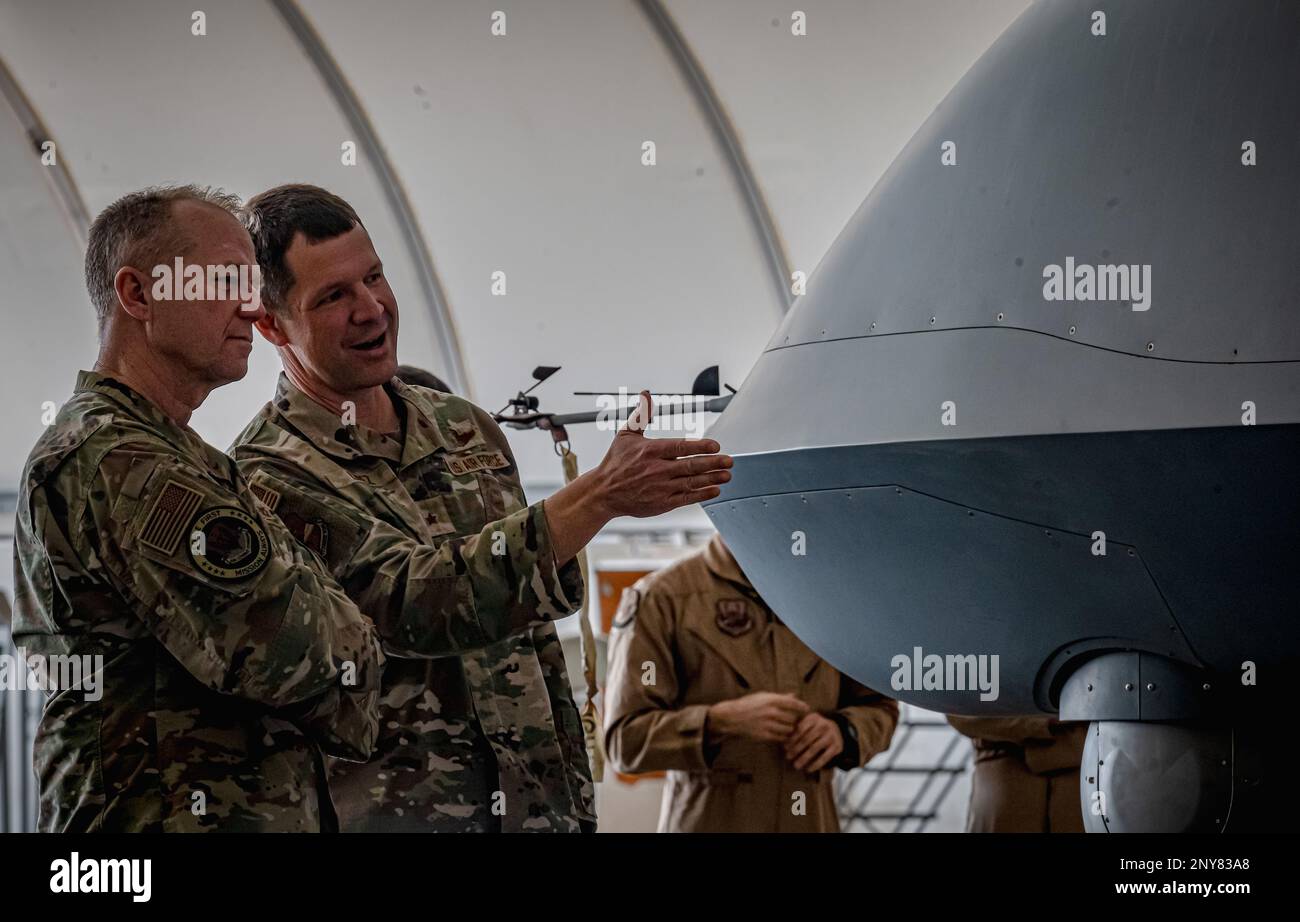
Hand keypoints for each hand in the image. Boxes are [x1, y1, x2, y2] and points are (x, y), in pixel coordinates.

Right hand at [543, 391, 733, 563]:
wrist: (604, 492)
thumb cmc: (616, 462)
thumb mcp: (626, 434)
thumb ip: (641, 414)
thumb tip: (646, 393)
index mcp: (650, 451)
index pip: (680, 447)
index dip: (700, 446)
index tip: (716, 445)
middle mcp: (657, 469)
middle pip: (691, 465)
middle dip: (713, 463)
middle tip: (729, 460)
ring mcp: (661, 488)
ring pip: (692, 482)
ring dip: (712, 478)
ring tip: (727, 474)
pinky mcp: (662, 503)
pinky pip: (686, 498)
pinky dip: (702, 494)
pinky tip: (715, 490)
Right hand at [707, 692, 809, 743]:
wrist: (731, 717)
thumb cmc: (748, 704)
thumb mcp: (763, 697)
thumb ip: (780, 697)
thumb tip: (795, 695)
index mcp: (771, 700)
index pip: (793, 703)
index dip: (802, 707)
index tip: (807, 709)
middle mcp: (770, 712)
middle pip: (792, 718)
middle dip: (795, 719)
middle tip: (795, 719)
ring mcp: (767, 724)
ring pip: (788, 729)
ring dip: (790, 728)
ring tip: (787, 726)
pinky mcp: (763, 735)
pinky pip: (781, 737)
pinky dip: (783, 736)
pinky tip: (780, 733)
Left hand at [783, 712, 844, 772]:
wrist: (837, 729)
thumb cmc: (816, 727)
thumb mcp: (808, 723)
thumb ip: (797, 729)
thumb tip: (784, 743)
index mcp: (814, 718)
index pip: (801, 729)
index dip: (792, 739)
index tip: (785, 747)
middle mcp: (823, 725)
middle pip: (806, 739)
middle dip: (796, 749)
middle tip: (788, 757)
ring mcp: (831, 736)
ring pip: (814, 748)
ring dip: (804, 758)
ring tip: (796, 765)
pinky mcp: (837, 746)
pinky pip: (825, 757)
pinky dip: (816, 764)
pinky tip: (808, 769)